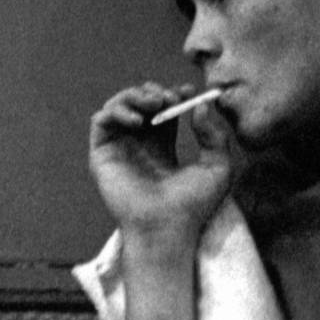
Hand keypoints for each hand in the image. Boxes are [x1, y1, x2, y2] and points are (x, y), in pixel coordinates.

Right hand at [89, 82, 232, 242]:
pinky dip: (117, 110)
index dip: (174, 95)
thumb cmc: (192, 206)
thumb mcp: (217, 169)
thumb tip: (202, 106)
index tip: (189, 92)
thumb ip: (215, 136)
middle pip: (139, 102)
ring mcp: (119, 148)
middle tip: (169, 97)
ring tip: (154, 104)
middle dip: (154, 91)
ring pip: (118, 105)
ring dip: (135, 95)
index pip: (162, 109)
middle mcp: (137, 145)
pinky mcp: (102, 155)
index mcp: (161, 147)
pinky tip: (139, 122)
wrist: (167, 228)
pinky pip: (101, 120)